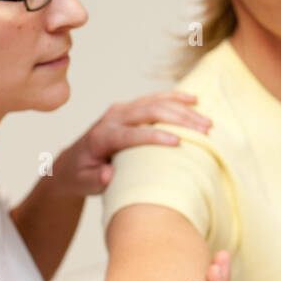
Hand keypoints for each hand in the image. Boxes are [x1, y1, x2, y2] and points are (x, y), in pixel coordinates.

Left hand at [54, 91, 211, 195]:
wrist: (73, 161)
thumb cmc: (82, 175)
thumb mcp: (85, 182)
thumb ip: (96, 179)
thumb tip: (109, 174)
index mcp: (102, 136)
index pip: (130, 134)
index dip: (154, 136)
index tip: (178, 142)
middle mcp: (112, 118)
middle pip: (148, 112)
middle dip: (179, 120)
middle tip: (204, 131)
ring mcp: (122, 110)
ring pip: (155, 103)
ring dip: (183, 110)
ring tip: (207, 122)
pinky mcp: (131, 108)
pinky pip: (155, 99)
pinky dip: (175, 98)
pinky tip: (194, 100)